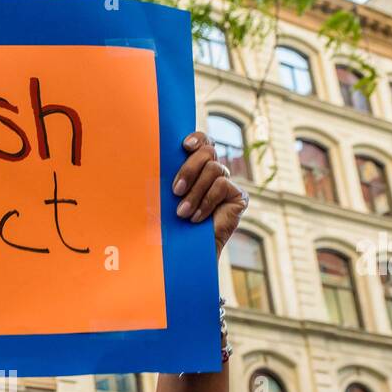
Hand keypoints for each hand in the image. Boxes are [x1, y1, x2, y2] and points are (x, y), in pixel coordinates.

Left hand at [171, 131, 248, 256]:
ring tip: (182, 212)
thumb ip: (167, 180)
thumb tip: (152, 158)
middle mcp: (215, 173)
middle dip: (189, 168)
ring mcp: (228, 184)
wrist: (187, 252)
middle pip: (208, 151)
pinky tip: (197, 218)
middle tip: (175, 190)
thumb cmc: (173, 225)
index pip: (204, 142)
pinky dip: (207, 201)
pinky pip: (223, 186)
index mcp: (198, 168)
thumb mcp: (165, 199)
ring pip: (214, 169)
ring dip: (195, 192)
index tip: (184, 146)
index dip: (198, 138)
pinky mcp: (239, 197)